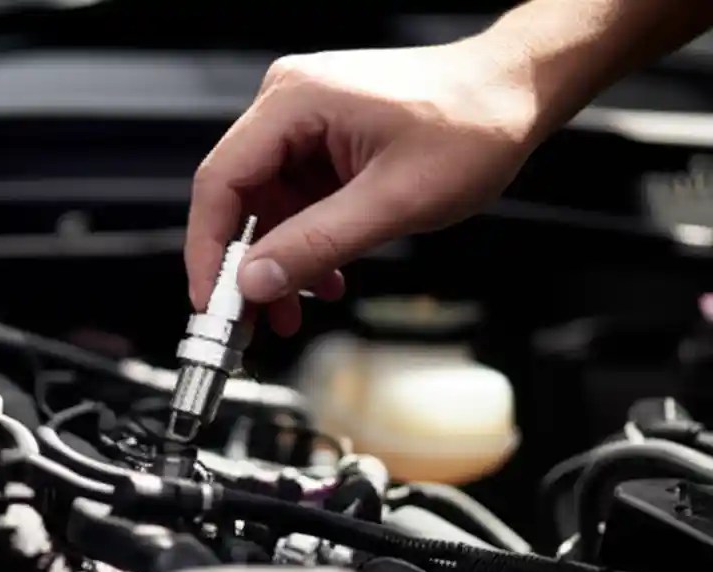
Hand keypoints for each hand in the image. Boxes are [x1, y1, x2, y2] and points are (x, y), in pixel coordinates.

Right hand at [186, 39, 542, 335]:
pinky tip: (326, 277)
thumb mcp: (393, 201)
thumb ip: (316, 245)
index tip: (212, 303)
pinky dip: (305, 242)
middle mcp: (289, 103)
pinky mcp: (324, 139)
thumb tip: (255, 282)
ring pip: (267, 206)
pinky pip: (296, 199)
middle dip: (246, 267)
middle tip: (250, 322)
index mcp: (295, 101)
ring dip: (280, 262)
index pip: (221, 182)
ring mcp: (306, 121)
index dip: (208, 250)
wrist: (519, 92)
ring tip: (294, 311)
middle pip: (238, 197)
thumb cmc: (474, 123)